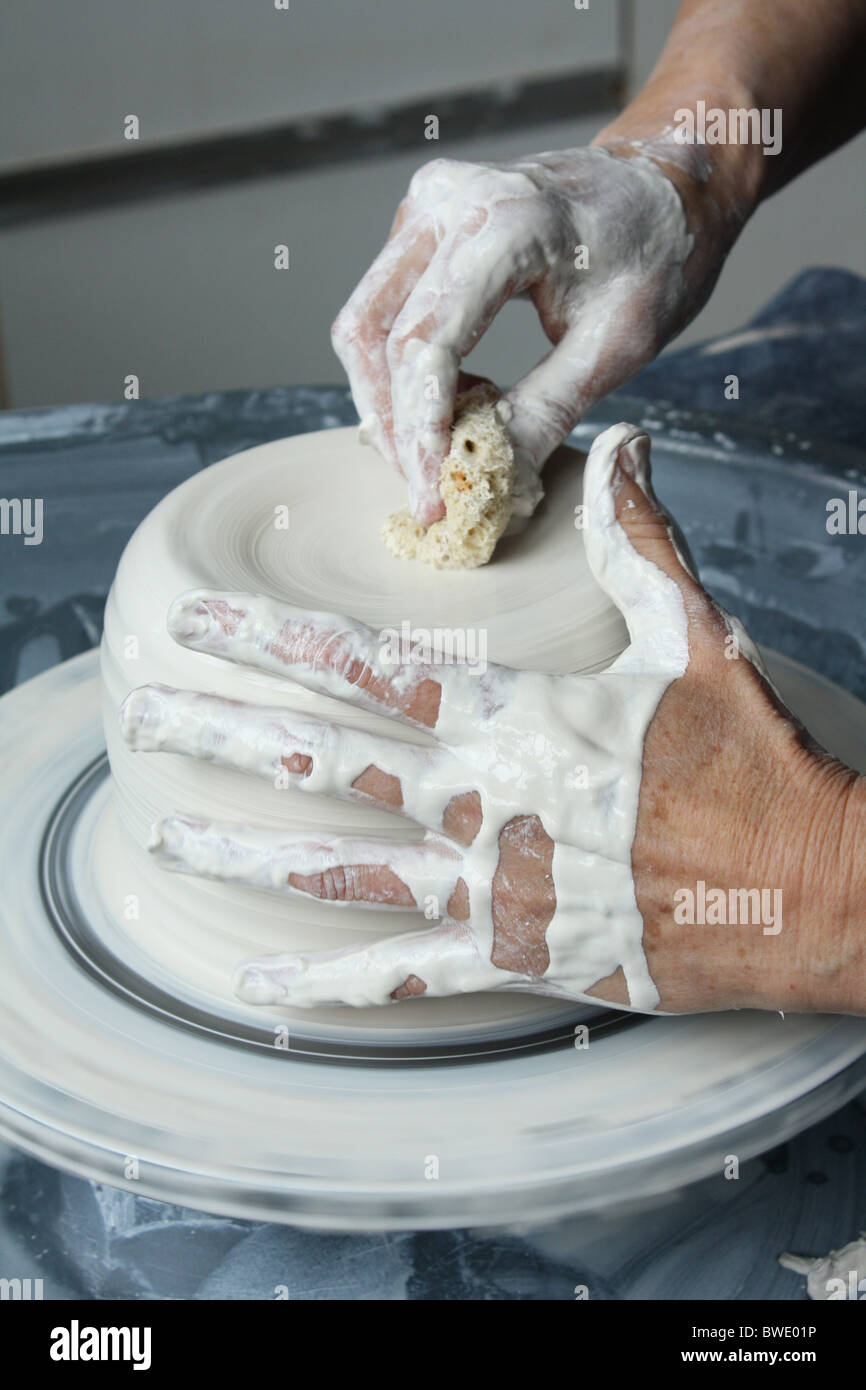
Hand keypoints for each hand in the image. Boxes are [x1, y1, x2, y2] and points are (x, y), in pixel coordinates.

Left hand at [120, 425, 864, 1014]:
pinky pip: (401, 978)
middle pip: (325, 759)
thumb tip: (624, 446)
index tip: (194, 621)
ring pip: (339, 868)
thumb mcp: (696, 637)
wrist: (815, 889)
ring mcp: (493, 887)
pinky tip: (252, 988)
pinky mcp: (518, 960)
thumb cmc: (753, 760)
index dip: (268, 636)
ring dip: (244, 850)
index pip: (364, 663)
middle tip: (141, 717)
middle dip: (223, 731)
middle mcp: (485, 799)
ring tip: (163, 834)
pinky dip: (323, 989)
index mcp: (517, 713)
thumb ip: (640, 541)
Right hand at [331, 145, 720, 526]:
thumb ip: (548, 409)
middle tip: (427, 492)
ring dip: (385, 402)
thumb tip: (492, 476)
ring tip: (430, 457)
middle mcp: (451, 199)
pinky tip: (444, 405)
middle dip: (396, 427)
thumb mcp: (617, 344)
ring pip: (364, 323)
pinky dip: (398, 369)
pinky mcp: (421, 221)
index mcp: (508, 220)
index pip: (428, 343)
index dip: (421, 430)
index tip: (432, 498)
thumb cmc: (653, 253)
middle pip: (377, 335)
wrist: (663, 183)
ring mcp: (428, 204)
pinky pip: (383, 307)